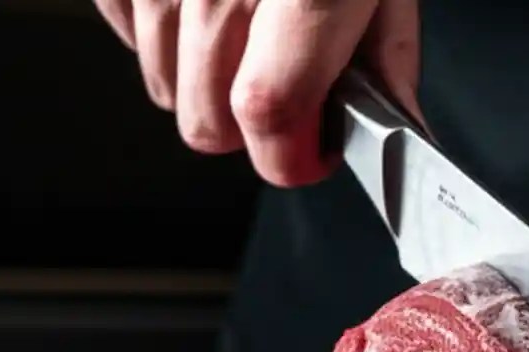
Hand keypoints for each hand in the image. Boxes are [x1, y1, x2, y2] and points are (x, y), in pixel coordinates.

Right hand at [94, 0, 424, 186]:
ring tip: (249, 45)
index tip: (313, 155)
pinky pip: (129, 39)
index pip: (270, 114)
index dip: (290, 156)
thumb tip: (398, 132)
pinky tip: (203, 18)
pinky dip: (163, 44)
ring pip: (166, 92)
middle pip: (209, 123)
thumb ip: (388, 58)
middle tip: (290, 99)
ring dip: (207, 92)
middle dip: (253, 135)